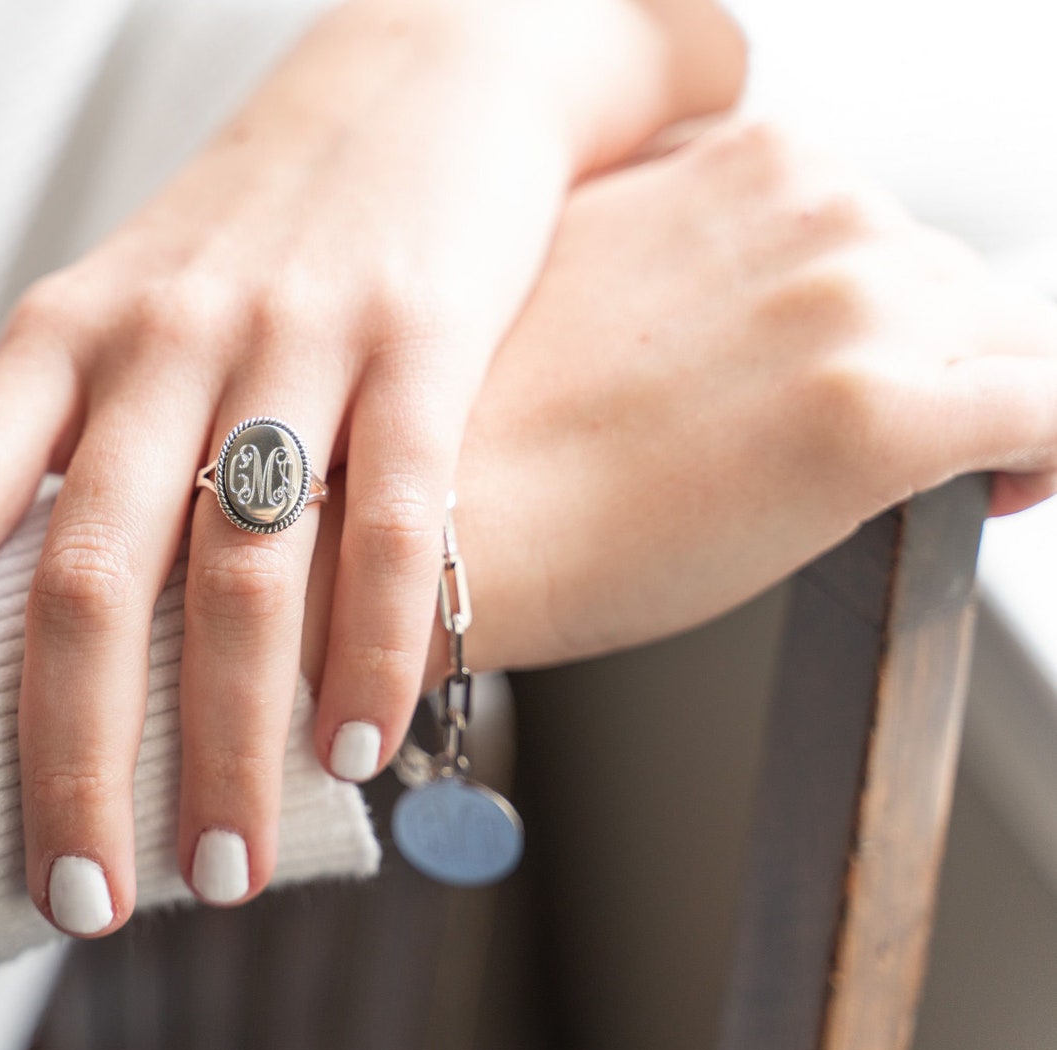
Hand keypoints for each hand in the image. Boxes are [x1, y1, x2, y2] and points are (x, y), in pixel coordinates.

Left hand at [0, 0, 744, 932]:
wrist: (415, 82)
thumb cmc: (251, 237)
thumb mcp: (126, 315)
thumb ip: (77, 453)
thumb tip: (31, 645)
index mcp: (59, 338)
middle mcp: (157, 336)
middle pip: (87, 578)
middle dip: (72, 759)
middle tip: (76, 900)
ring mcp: (290, 332)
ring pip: (240, 570)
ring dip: (227, 742)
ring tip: (226, 868)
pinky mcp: (421, 333)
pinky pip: (394, 516)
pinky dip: (375, 647)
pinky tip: (363, 745)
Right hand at [304, 120, 1056, 687]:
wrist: (405, 539)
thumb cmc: (478, 438)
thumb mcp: (583, 284)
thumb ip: (681, 258)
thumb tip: (737, 307)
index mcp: (734, 163)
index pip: (863, 221)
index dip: (872, 306)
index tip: (850, 365)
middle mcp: (806, 205)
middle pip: (939, 276)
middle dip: (920, 356)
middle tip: (859, 441)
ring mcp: (846, 304)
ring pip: (1003, 338)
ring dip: (977, 403)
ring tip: (930, 478)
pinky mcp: (881, 419)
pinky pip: (1051, 414)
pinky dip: (1043, 455)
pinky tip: (1005, 490)